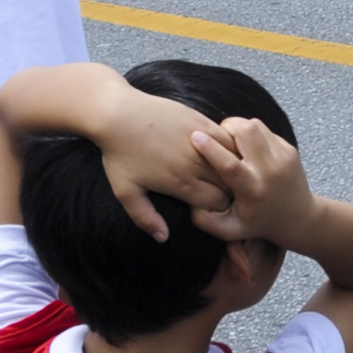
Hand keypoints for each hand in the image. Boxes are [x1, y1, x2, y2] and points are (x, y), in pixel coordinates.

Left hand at [88, 90, 235, 242]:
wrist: (118, 114)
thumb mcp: (125, 191)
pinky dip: (234, 148)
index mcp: (181, 183)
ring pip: (235, 161)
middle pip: (230, 185)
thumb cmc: (119, 154)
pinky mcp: (203, 122)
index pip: (217, 204)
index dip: (218, 208)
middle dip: (230, 191)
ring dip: (235, 169)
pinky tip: (226, 152)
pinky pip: (230, 139)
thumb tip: (163, 238)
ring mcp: (202, 141)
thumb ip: (145, 218)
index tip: (212, 207)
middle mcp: (196, 164)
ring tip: (230, 173)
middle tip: (224, 192)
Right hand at [184, 116, 318, 245]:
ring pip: (256, 126)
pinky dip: (251, 132)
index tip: (195, 136)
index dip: (211, 148)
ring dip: (238, 128)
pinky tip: (245, 146)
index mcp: (252, 191)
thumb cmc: (256, 224)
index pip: (230, 165)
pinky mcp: (290, 149)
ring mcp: (283, 157)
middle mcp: (270, 171)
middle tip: (216, 137)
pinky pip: (265, 130)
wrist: (297, 218)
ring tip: (229, 141)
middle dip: (226, 128)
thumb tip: (189, 196)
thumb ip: (203, 218)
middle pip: (247, 132)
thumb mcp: (227, 230)